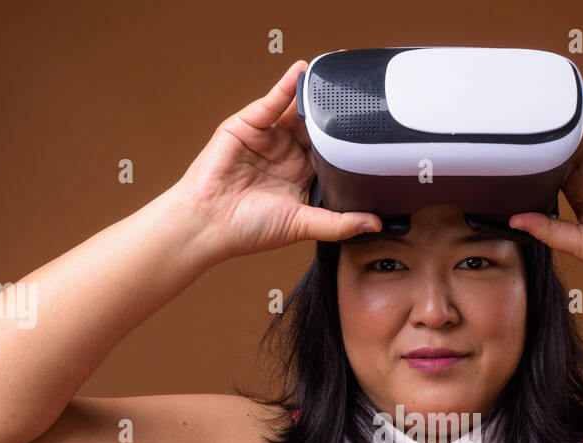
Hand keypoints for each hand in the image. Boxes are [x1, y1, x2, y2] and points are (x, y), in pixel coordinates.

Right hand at [175, 59, 381, 260]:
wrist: (208, 223)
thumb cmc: (249, 229)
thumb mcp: (303, 225)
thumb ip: (339, 223)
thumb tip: (374, 224)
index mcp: (302, 176)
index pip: (333, 153)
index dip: (350, 142)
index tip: (374, 129)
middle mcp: (287, 154)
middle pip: (318, 128)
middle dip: (336, 113)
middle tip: (360, 94)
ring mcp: (268, 138)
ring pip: (297, 112)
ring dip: (315, 95)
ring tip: (336, 77)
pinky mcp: (248, 125)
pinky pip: (272, 102)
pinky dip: (286, 87)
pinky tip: (302, 72)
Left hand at [507, 97, 582, 286]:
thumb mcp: (580, 245)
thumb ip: (549, 230)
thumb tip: (515, 221)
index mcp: (580, 192)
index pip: (550, 167)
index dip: (533, 155)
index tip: (508, 143)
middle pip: (565, 144)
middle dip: (546, 130)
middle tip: (520, 111)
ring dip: (566, 116)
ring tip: (543, 97)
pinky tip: (577, 101)